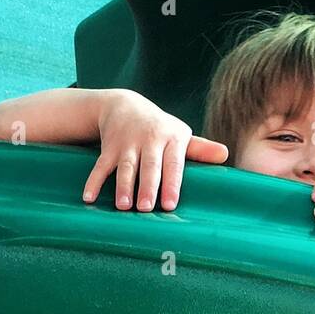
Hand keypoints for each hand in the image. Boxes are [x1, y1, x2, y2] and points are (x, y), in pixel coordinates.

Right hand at [82, 90, 228, 210]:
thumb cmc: (159, 127)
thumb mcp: (179, 134)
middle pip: (149, 166)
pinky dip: (93, 182)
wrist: (123, 104)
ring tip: (123, 206)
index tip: (170, 204)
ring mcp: (127, 143)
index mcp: (171, 138)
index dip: (171, 183)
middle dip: (147, 187)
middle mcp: (149, 139)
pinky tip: (89, 198)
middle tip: (147, 208)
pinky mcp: (108, 147)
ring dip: (123, 186)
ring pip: (125, 167)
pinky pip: (100, 166)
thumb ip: (199, 149)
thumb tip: (225, 154)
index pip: (173, 164)